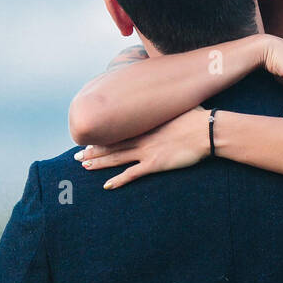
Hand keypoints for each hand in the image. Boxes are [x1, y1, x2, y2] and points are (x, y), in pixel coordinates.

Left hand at [74, 108, 206, 188]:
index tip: (90, 139)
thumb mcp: (180, 107)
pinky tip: (107, 186)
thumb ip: (169, 106)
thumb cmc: (197, 118)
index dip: (102, 137)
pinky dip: (118, 180)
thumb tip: (171, 96)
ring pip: (116, 158)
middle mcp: (142, 138)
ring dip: (99, 163)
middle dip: (93, 151)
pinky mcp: (155, 164)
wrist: (206, 130)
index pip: (118, 131)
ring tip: (84, 166)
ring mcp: (147, 151)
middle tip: (77, 156)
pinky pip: (132, 174)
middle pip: (112, 145)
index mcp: (146, 125)